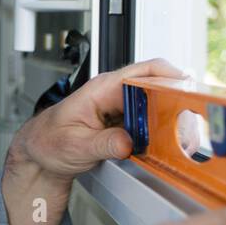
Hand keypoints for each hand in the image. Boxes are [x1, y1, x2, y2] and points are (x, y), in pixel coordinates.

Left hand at [8, 58, 184, 183]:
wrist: (39, 152)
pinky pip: (149, 123)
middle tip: (186, 126)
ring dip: (170, 121)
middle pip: (157, 88)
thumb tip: (127, 143)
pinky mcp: (124, 123)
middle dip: (175, 104)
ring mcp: (121, 108)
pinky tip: (165, 145)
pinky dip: (161, 133)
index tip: (185, 91)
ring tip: (178, 139)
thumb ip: (102, 144)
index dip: (169, 77)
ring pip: (156, 106)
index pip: (143, 71)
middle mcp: (114, 94)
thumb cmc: (48, 141)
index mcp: (101, 88)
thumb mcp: (74, 146)